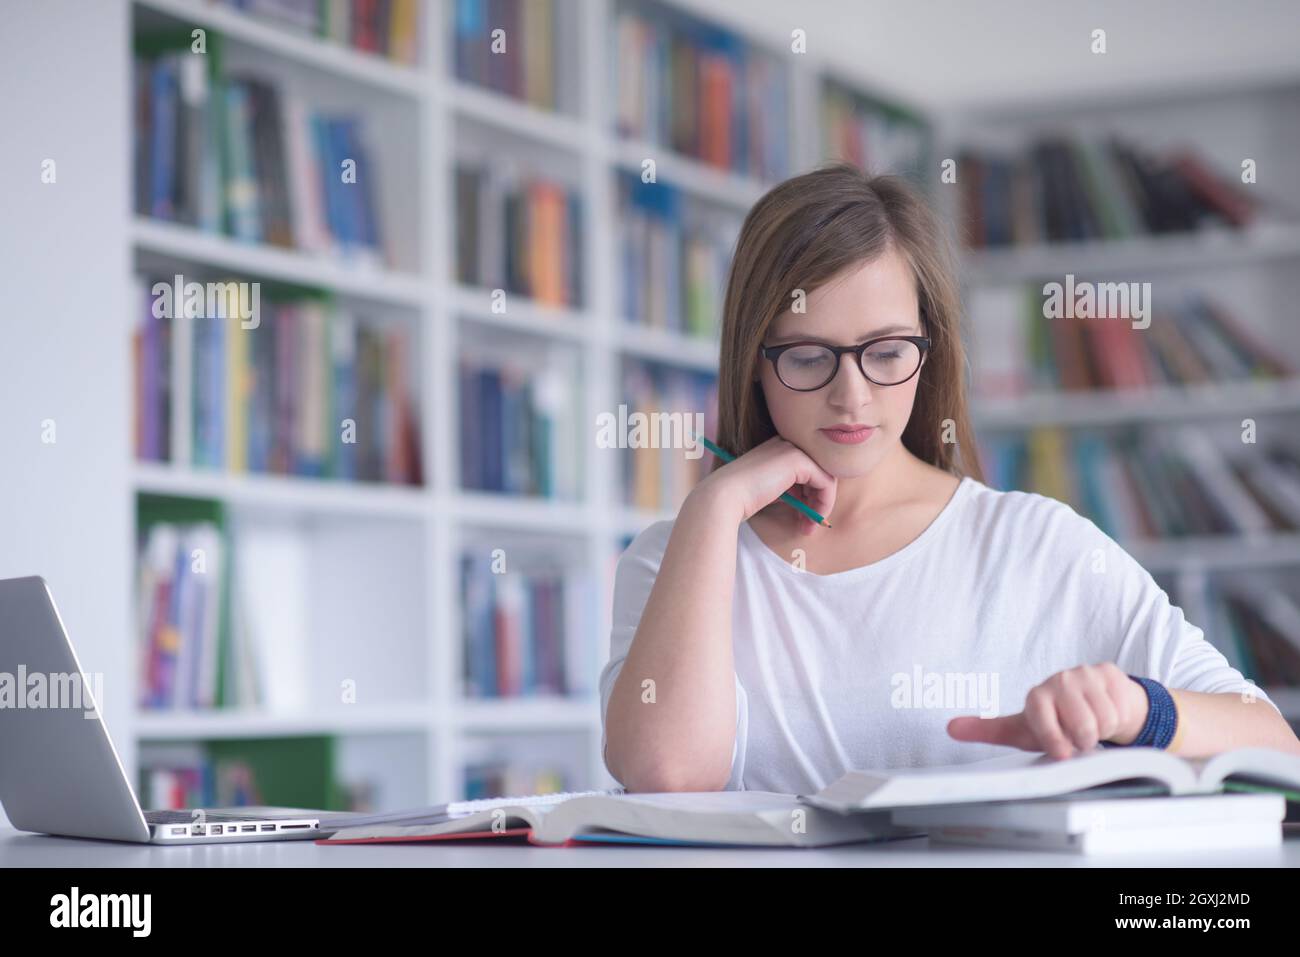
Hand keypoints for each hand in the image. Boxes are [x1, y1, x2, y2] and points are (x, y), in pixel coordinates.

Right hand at [692, 435, 836, 536]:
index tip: (802, 518)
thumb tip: (812, 501)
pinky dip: (824, 503)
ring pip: (826, 478)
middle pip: (819, 472)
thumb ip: (789, 489)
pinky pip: (826, 483)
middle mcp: (787, 443)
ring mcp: (793, 449)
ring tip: (809, 526)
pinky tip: (811, 519)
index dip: (809, 495)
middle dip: (818, 501)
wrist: (724, 497)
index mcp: (778, 447)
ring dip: (821, 505)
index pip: (808, 469)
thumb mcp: (770, 490)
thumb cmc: (741, 499)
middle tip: (809, 525)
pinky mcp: (799, 460)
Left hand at [946, 663, 1149, 759]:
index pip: (1043, 719)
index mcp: (1036, 696)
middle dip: (1085, 741)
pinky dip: (1118, 719)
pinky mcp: (1108, 673)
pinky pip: (1121, 709)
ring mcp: (1084, 674)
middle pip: (1084, 727)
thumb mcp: (1024, 731)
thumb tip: (950, 728)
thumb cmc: (1059, 722)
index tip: (1062, 752)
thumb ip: (987, 730)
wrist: (1097, 704)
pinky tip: (1106, 713)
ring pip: (1104, 720)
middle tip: (1078, 738)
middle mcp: (1058, 681)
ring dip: (1102, 731)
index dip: (1056, 740)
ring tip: (1092, 725)